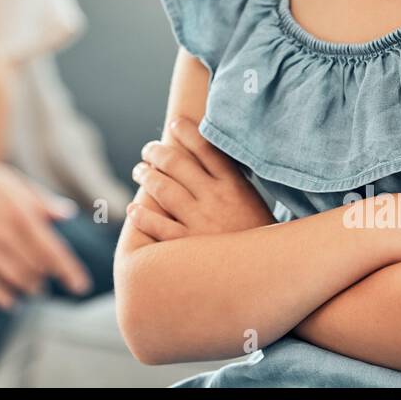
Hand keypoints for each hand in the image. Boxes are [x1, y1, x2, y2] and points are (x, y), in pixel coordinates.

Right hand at [0, 146, 92, 310]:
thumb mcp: (12, 180)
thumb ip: (41, 200)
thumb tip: (68, 214)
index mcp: (20, 212)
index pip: (54, 251)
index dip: (70, 272)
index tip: (80, 286)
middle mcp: (3, 233)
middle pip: (36, 268)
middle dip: (48, 277)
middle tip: (52, 280)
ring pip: (14, 278)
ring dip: (28, 288)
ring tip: (35, 289)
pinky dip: (1, 297)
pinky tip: (10, 302)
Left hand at [125, 115, 275, 240]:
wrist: (267, 275)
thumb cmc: (260, 240)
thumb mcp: (254, 205)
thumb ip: (234, 183)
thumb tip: (213, 160)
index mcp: (235, 186)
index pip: (206, 149)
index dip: (187, 133)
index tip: (175, 124)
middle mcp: (216, 200)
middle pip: (178, 165)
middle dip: (158, 152)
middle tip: (148, 149)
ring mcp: (200, 223)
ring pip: (163, 190)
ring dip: (146, 176)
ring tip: (139, 170)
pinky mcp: (188, 247)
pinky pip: (157, 226)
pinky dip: (142, 215)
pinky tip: (133, 209)